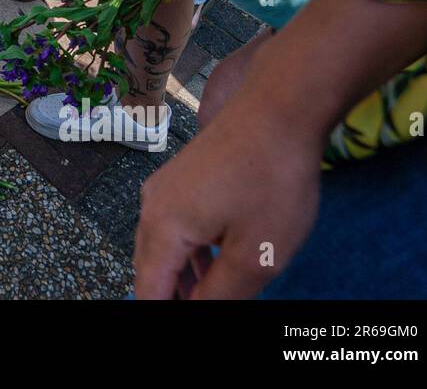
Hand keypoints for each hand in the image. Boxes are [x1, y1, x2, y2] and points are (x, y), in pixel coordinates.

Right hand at [133, 107, 321, 298]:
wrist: (278, 108)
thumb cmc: (271, 181)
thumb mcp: (254, 255)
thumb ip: (221, 296)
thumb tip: (196, 311)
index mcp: (162, 229)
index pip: (149, 292)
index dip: (165, 313)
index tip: (193, 318)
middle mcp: (151, 206)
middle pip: (149, 269)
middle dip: (171, 297)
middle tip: (206, 307)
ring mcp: (164, 186)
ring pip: (162, 246)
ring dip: (182, 278)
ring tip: (211, 298)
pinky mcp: (181, 175)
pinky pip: (174, 225)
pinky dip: (189, 252)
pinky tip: (216, 262)